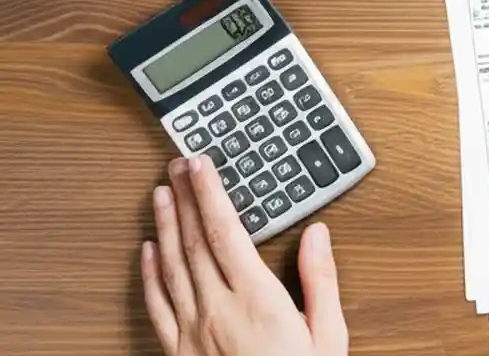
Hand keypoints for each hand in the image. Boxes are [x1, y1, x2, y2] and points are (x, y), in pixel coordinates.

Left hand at [140, 156, 347, 355]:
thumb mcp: (329, 336)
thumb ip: (320, 281)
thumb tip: (317, 234)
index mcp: (257, 301)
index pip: (226, 233)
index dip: (211, 194)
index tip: (202, 166)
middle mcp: (218, 311)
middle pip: (195, 242)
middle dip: (187, 198)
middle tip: (179, 165)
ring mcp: (193, 332)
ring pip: (171, 267)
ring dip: (164, 226)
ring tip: (161, 194)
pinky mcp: (179, 351)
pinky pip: (157, 305)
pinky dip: (149, 273)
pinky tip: (146, 250)